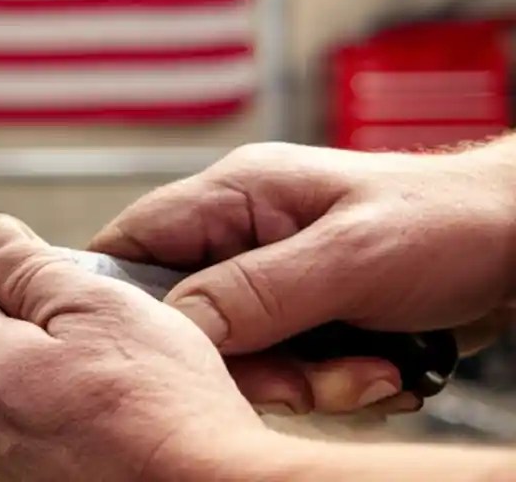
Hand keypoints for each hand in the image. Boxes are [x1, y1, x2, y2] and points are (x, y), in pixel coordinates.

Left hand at [0, 215, 277, 481]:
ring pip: (20, 391)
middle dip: (25, 320)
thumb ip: (30, 267)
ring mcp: (17, 466)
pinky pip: (51, 429)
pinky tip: (125, 399)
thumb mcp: (96, 304)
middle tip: (82, 308)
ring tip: (115, 357)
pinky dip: (79, 407)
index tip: (13, 263)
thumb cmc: (160, 412)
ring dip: (57, 364)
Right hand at [91, 141, 515, 415]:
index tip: (159, 352)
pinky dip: (331, 382)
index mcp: (235, 194)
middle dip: (247, 362)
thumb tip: (176, 325)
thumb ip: (255, 290)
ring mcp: (274, 277)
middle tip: (304, 380)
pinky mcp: (305, 314)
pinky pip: (286, 365)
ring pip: (240, 352)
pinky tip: (383, 372)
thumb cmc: (448, 222)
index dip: (129, 300)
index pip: (133, 243)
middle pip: (188, 316)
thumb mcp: (349, 257)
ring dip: (302, 380)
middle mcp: (243, 235)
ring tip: (367, 373)